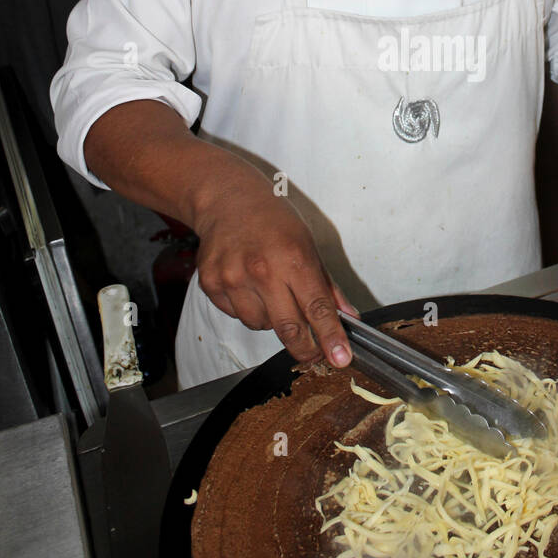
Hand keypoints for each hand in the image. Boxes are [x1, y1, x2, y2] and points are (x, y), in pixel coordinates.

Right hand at [193, 179, 356, 368]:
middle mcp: (262, 270)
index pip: (317, 307)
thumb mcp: (308, 243)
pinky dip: (248, 309)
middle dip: (305, 349)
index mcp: (292, 257)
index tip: (340, 358)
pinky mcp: (211, 284)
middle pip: (288, 329)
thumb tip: (346, 316)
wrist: (227, 199)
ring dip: (272, 320)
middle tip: (314, 354)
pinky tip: (248, 285)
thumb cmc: (272, 218)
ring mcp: (233, 278)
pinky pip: (237, 316)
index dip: (330, 337)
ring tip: (271, 292)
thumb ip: (326, 284)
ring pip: (261, 326)